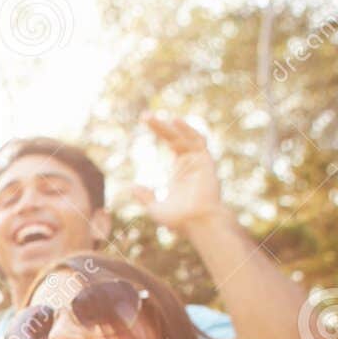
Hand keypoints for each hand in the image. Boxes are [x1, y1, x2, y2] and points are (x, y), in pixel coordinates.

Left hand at [131, 113, 223, 230]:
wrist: (197, 223)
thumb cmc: (179, 220)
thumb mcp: (154, 207)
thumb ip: (145, 196)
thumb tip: (132, 187)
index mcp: (180, 171)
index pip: (171, 143)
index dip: (160, 131)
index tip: (145, 122)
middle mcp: (190, 162)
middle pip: (175, 137)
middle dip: (161, 126)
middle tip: (145, 115)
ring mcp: (199, 161)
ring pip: (186, 136)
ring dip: (171, 126)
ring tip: (152, 118)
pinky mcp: (205, 162)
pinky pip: (198, 141)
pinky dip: (188, 130)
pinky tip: (174, 122)